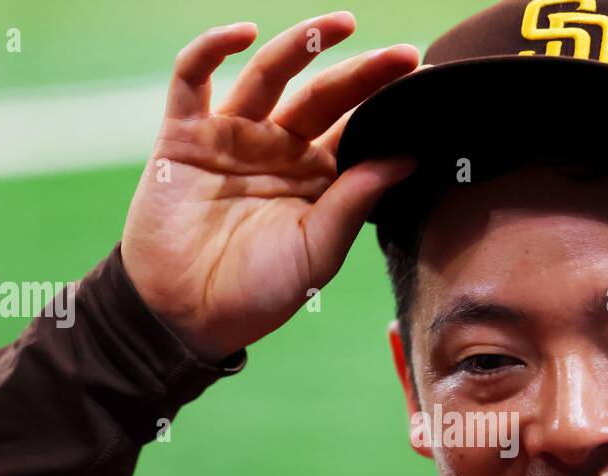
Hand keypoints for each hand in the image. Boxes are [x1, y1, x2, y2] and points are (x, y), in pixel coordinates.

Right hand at [121, 13, 419, 360]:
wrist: (187, 315)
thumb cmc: (259, 292)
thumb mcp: (318, 250)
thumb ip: (355, 201)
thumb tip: (407, 157)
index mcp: (315, 177)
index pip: (356, 128)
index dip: (386, 106)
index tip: (424, 85)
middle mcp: (277, 148)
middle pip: (323, 96)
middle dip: (362, 73)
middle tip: (403, 55)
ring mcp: (231, 136)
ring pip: (268, 74)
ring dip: (302, 43)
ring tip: (341, 25)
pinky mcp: (183, 135)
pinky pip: (193, 78)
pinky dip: (212, 49)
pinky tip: (243, 33)